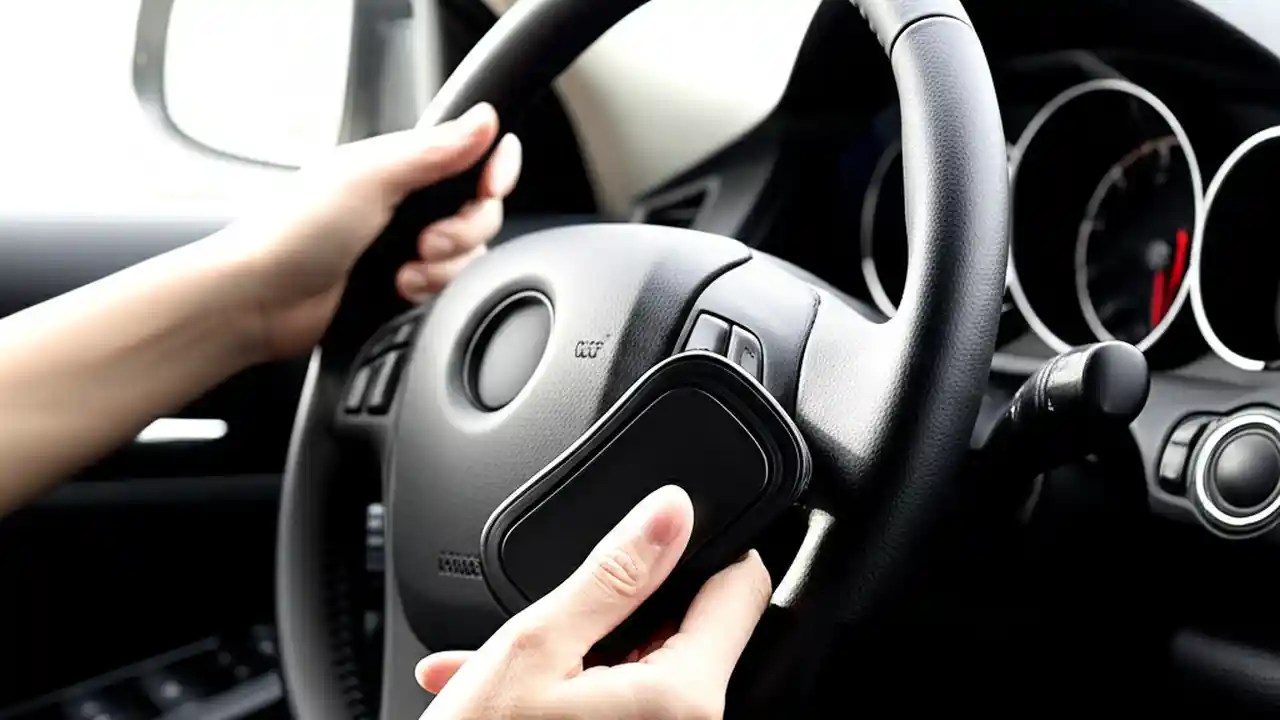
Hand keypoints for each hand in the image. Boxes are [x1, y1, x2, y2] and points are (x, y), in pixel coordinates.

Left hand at [231, 102, 521, 359]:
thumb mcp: (368, 177)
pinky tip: (402, 293)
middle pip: (482, 214)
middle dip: (465, 232)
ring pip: (470, 257)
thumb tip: (485, 119)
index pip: (474, 158)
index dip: (495, 171)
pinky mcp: (405, 289)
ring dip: (446, 269)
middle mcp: (409, 205)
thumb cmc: (293, 232)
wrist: (258, 301)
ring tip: (405, 275)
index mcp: (402, 166)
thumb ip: (433, 150)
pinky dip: (434, 294)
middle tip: (427, 242)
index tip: (490, 187)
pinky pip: (451, 291)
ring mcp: (408, 249)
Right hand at [414, 486, 772, 719]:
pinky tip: (515, 687)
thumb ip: (614, 572)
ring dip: (584, 646)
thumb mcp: (538, 644)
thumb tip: (671, 511)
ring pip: (645, 659)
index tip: (651, 539)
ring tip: (511, 657)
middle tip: (562, 613)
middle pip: (688, 623)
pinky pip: (623, 696)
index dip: (700, 547)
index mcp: (684, 697)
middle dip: (623, 605)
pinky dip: (574, 682)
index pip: (742, 587)